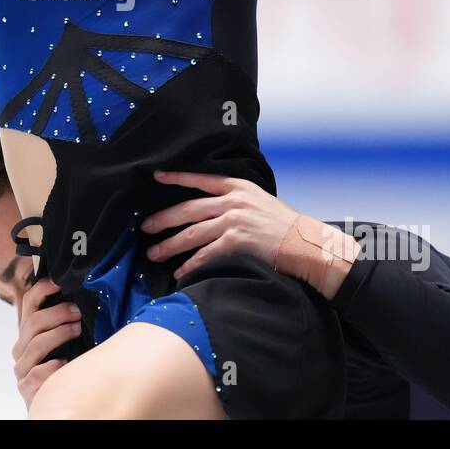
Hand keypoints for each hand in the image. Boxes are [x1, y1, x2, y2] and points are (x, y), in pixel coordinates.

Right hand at [10, 277, 79, 408]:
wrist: (52, 399)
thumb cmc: (62, 364)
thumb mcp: (63, 339)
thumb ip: (67, 320)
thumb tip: (85, 298)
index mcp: (28, 331)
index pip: (30, 301)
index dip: (43, 289)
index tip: (60, 283)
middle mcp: (22, 346)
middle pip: (34, 322)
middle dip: (57, 313)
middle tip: (78, 312)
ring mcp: (22, 367)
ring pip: (36, 344)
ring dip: (58, 335)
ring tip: (77, 330)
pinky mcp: (25, 386)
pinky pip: (35, 374)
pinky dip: (49, 368)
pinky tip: (63, 363)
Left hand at [142, 170, 298, 279]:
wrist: (304, 242)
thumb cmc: (285, 224)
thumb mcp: (260, 200)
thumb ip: (237, 200)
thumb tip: (216, 206)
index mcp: (237, 187)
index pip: (200, 178)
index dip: (177, 177)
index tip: (157, 176)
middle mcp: (232, 201)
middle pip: (188, 209)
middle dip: (163, 219)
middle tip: (145, 227)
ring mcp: (234, 221)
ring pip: (192, 233)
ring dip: (170, 245)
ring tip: (154, 254)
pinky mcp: (237, 242)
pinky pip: (206, 255)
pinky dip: (191, 265)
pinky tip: (180, 272)